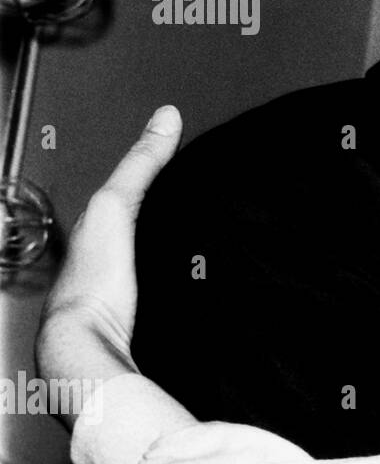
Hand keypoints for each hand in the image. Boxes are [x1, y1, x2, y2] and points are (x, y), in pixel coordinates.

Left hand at [36, 106, 182, 428]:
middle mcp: (102, 264)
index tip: (178, 163)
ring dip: (172, 256)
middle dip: (164, 218)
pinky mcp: (142, 324)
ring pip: (149, 264)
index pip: (123, 195)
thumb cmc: (93, 281)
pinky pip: (164, 293)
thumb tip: (165, 118)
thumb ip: (139, 165)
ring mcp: (118, 296)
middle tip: (200, 201)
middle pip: (136, 231)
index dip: (147, 179)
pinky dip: (180, 285)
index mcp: (94, 232)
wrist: (89, 346)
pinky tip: (196, 287)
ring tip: (206, 243)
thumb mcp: (116, 205)